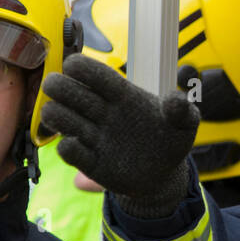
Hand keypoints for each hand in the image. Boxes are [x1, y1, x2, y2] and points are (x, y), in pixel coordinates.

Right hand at [41, 54, 199, 217]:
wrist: (165, 175)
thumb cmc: (171, 141)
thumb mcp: (185, 125)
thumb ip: (183, 111)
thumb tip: (176, 99)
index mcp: (123, 95)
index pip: (97, 74)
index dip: (82, 67)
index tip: (72, 65)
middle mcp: (102, 113)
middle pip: (69, 91)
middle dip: (59, 86)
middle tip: (54, 88)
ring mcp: (94, 136)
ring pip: (60, 117)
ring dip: (55, 114)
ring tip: (61, 117)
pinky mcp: (91, 162)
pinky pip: (69, 152)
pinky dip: (68, 148)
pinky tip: (74, 145)